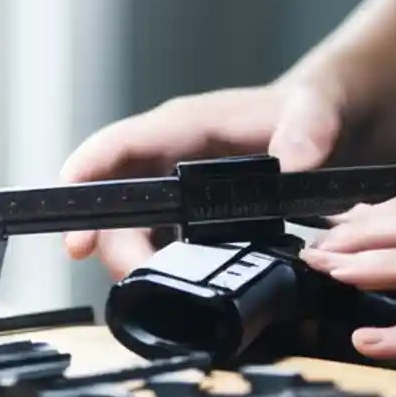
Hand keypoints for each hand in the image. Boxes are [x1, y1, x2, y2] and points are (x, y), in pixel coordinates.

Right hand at [60, 79, 348, 278]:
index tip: (74, 226)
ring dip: (134, 261)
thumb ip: (306, 131)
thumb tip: (297, 160)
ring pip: (130, 230)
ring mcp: (172, 189)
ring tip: (160, 288)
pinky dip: (160, 266)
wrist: (321, 124)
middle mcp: (164, 158)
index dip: (83, 181)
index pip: (116, 149)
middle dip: (110, 244)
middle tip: (134, 278)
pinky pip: (157, 243)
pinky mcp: (185, 215)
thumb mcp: (313, 111)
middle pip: (115, 204)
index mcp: (181, 127)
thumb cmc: (303, 108)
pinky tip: (177, 286)